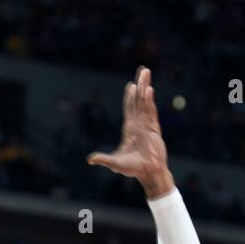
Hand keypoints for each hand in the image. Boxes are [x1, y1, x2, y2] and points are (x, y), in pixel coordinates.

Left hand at [86, 66, 172, 197]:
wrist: (149, 173)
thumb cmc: (133, 169)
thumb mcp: (115, 163)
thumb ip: (103, 159)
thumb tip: (90, 160)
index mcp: (130, 129)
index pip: (129, 109)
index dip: (130, 97)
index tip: (131, 85)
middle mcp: (139, 124)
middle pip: (139, 100)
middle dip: (140, 85)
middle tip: (142, 70)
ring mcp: (147, 125)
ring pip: (145, 101)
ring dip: (145, 87)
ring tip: (145, 72)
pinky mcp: (154, 128)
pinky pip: (151, 111)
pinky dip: (149, 100)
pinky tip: (148, 89)